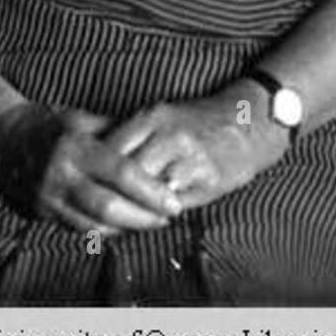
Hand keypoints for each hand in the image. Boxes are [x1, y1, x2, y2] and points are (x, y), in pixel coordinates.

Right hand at [0, 104, 184, 234]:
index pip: (121, 172)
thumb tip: (155, 145)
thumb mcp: (81, 118)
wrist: (0, 137)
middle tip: (168, 217)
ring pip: (94, 225)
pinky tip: (123, 227)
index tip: (173, 200)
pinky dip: (105, 231)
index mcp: (74, 146)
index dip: (151, 190)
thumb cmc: (48, 123)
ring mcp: (47, 197)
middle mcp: (59, 175)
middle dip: (144, 216)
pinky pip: (78, 229)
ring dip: (127, 228)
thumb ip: (116, 132)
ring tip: (151, 223)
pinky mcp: (40, 213)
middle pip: (109, 206)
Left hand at [101, 86, 288, 211]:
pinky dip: (160, 212)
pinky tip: (153, 217)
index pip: (111, 148)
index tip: (86, 188)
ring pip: (148, 190)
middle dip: (112, 194)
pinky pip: (174, 201)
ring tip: (123, 219)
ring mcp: (189, 156)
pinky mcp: (208, 176)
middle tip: (99, 211)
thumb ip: (135, 136)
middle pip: (126, 172)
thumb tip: (97, 160)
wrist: (249, 121)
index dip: (97, 173)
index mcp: (152, 117)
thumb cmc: (199, 122)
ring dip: (135, 207)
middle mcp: (168, 133)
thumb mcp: (163, 116)